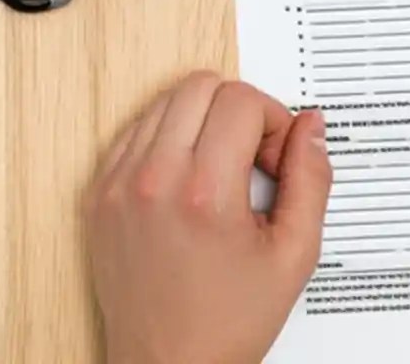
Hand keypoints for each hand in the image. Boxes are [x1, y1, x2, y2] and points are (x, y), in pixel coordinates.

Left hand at [85, 71, 331, 363]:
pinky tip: (189, 177)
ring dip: (202, 121)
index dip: (273, 121)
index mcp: (204, 193)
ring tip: (221, 170)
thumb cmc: (227, 322)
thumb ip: (311, 180)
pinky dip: (167, 139)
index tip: (276, 160)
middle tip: (253, 157)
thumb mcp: (295, 254)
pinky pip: (134, 132)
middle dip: (239, 110)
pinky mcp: (98, 195)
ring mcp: (117, 186)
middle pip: (200, 86)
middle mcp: (152, 181)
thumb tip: (310, 127)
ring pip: (164, 101)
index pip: (241, 100)